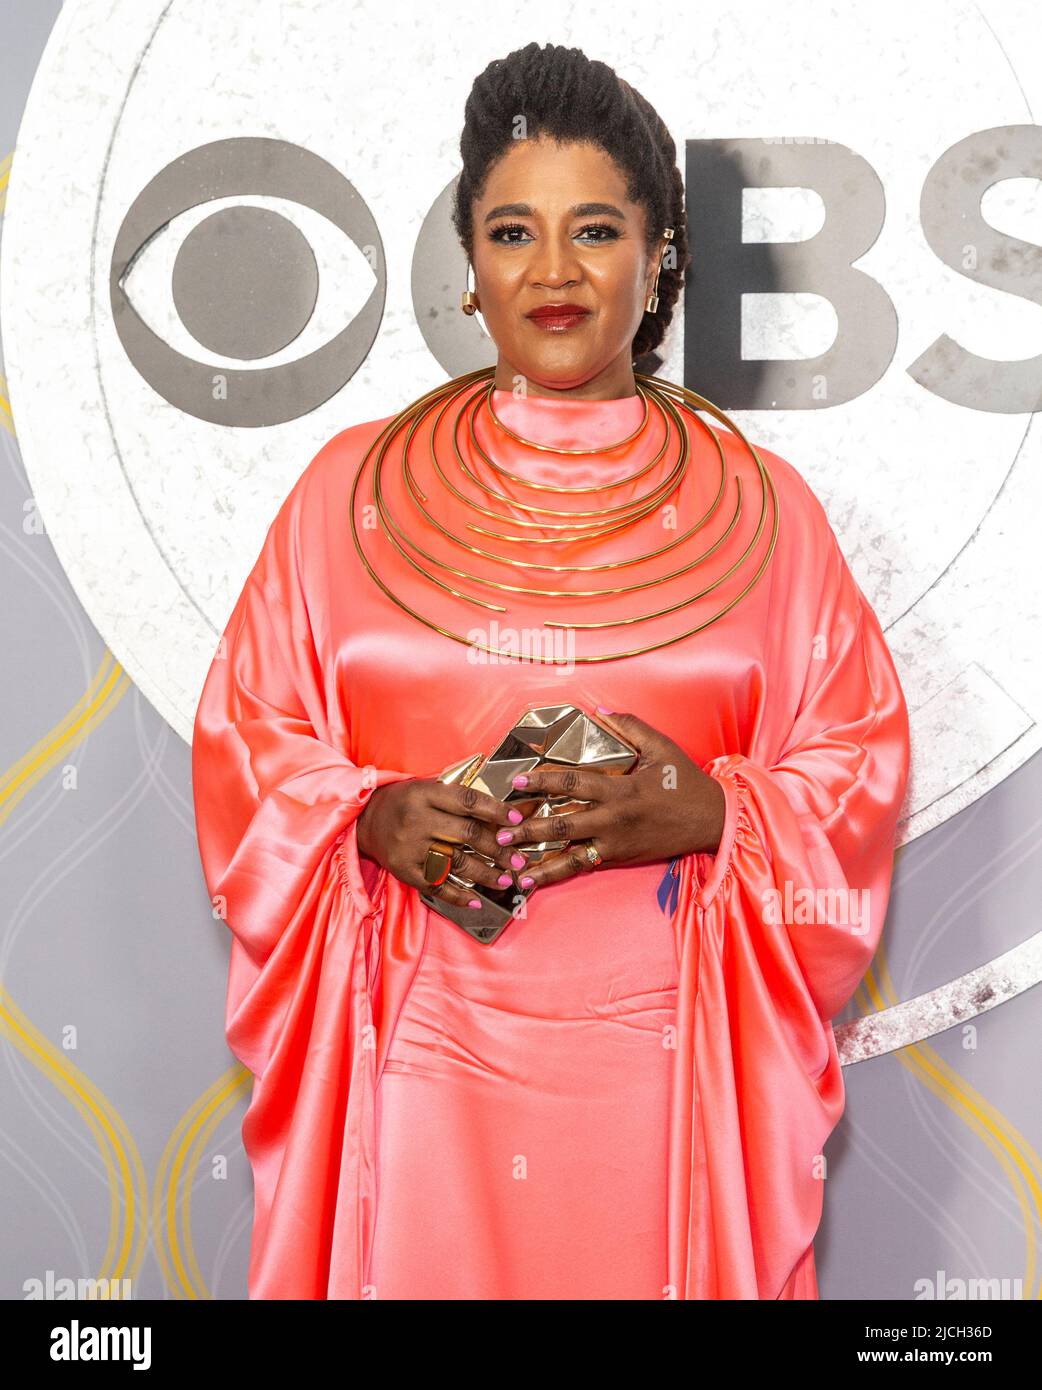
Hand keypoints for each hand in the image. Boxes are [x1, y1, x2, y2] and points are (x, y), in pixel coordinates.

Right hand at [355, 776, 529, 913]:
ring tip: (506, 879)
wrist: (366, 820)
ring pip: (456, 863)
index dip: (496, 811)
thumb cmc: (405, 802)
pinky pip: (436, 886)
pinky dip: (458, 896)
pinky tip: (476, 901)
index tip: (517, 820)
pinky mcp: (404, 870)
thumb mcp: (427, 789)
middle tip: (519, 859)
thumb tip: (500, 816)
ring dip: (486, 874)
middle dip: (498, 848)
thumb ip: (458, 799)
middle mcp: (417, 820)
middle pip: (467, 834)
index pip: (468, 801)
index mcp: (425, 794)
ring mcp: (410, 847)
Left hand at [499, 709, 725, 892]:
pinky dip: (557, 873)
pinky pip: (583, 866)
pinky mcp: (619, 858)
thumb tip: (599, 709)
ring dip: (537, 860)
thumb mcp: (661, 747)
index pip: (572, 784)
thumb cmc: (686, 782)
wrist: (712, 821)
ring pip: (569, 855)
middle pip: (562, 824)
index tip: (516, 782)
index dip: (542, 782)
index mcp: (621, 789)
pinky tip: (533, 880)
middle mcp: (614, 819)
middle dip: (528, 828)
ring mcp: (615, 843)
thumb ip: (629, 726)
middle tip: (499, 830)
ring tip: (507, 864)